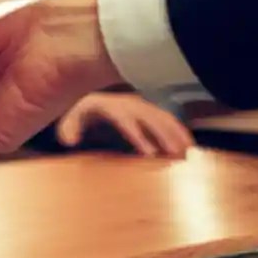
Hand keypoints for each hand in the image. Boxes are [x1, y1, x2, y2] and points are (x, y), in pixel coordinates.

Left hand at [57, 93, 193, 157]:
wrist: (90, 100)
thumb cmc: (81, 115)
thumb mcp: (70, 121)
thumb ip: (67, 130)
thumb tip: (69, 140)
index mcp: (109, 107)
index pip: (125, 121)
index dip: (138, 137)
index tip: (149, 153)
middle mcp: (128, 104)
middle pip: (149, 119)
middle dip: (163, 137)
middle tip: (175, 157)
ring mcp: (141, 105)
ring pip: (162, 118)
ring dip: (176, 134)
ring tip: (188, 154)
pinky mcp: (149, 110)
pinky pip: (168, 119)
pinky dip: (179, 130)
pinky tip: (190, 145)